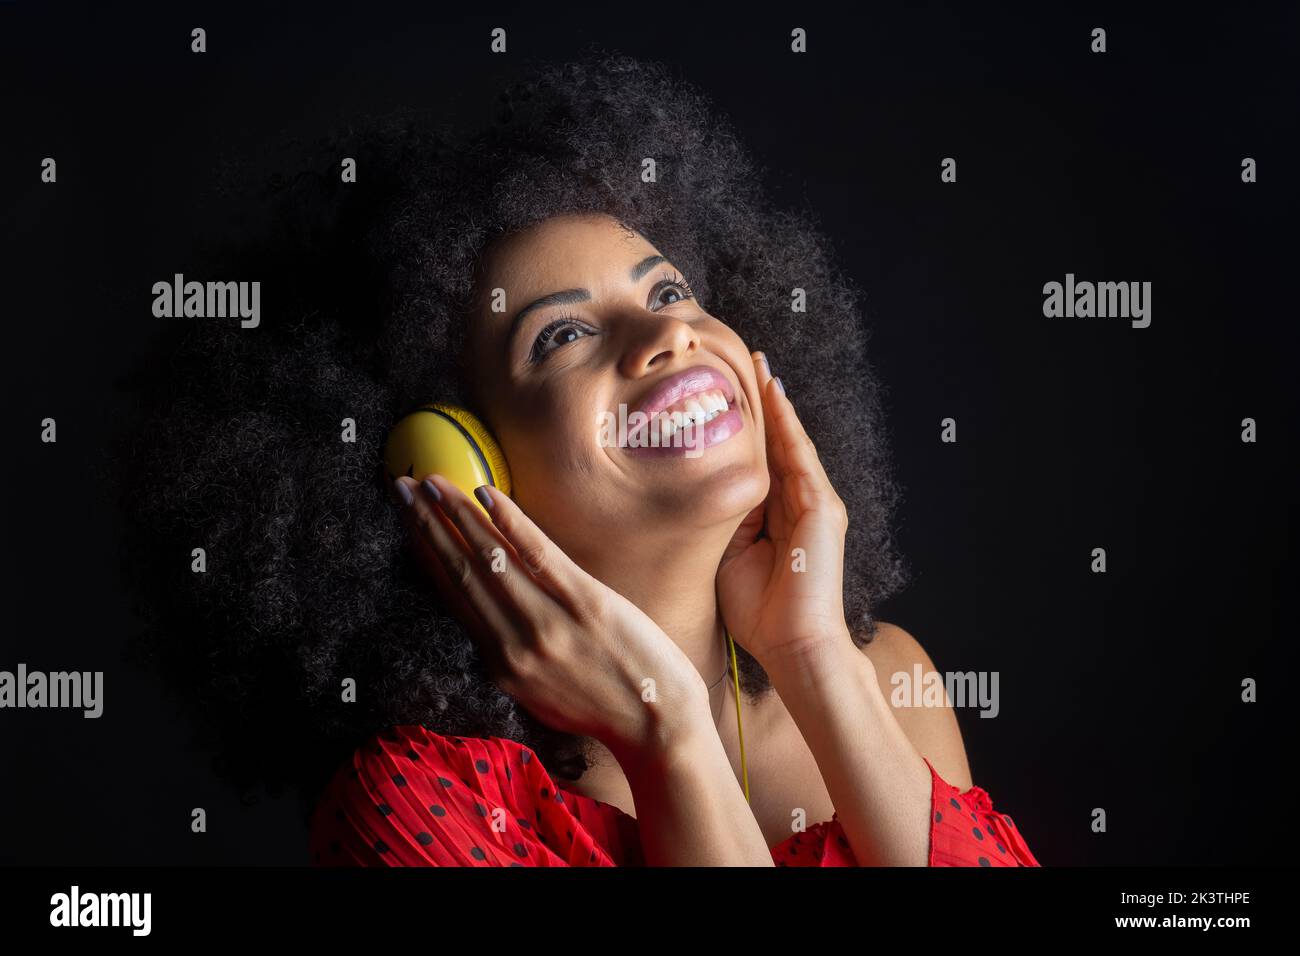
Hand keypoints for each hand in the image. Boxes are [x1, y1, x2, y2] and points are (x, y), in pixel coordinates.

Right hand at [390, 473, 709, 767]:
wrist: (657, 726)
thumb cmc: (603, 707)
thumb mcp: (540, 693)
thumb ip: (511, 656)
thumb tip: (490, 618)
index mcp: (500, 664)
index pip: (452, 597)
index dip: (426, 554)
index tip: (408, 521)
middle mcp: (514, 644)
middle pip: (460, 572)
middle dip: (427, 525)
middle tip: (403, 486)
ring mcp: (549, 622)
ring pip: (491, 559)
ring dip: (457, 514)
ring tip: (432, 482)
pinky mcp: (586, 603)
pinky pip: (540, 555)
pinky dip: (511, 522)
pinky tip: (487, 494)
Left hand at [717, 352, 851, 665]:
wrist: (794, 646)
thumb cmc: (760, 613)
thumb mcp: (726, 556)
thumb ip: (721, 521)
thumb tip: (699, 491)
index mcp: (775, 516)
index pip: (757, 461)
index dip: (742, 427)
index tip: (720, 394)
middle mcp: (798, 503)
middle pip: (776, 442)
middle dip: (760, 402)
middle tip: (741, 358)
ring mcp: (814, 503)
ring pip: (789, 441)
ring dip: (774, 402)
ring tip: (758, 364)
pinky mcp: (823, 508)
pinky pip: (800, 457)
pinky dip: (787, 424)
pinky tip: (774, 395)